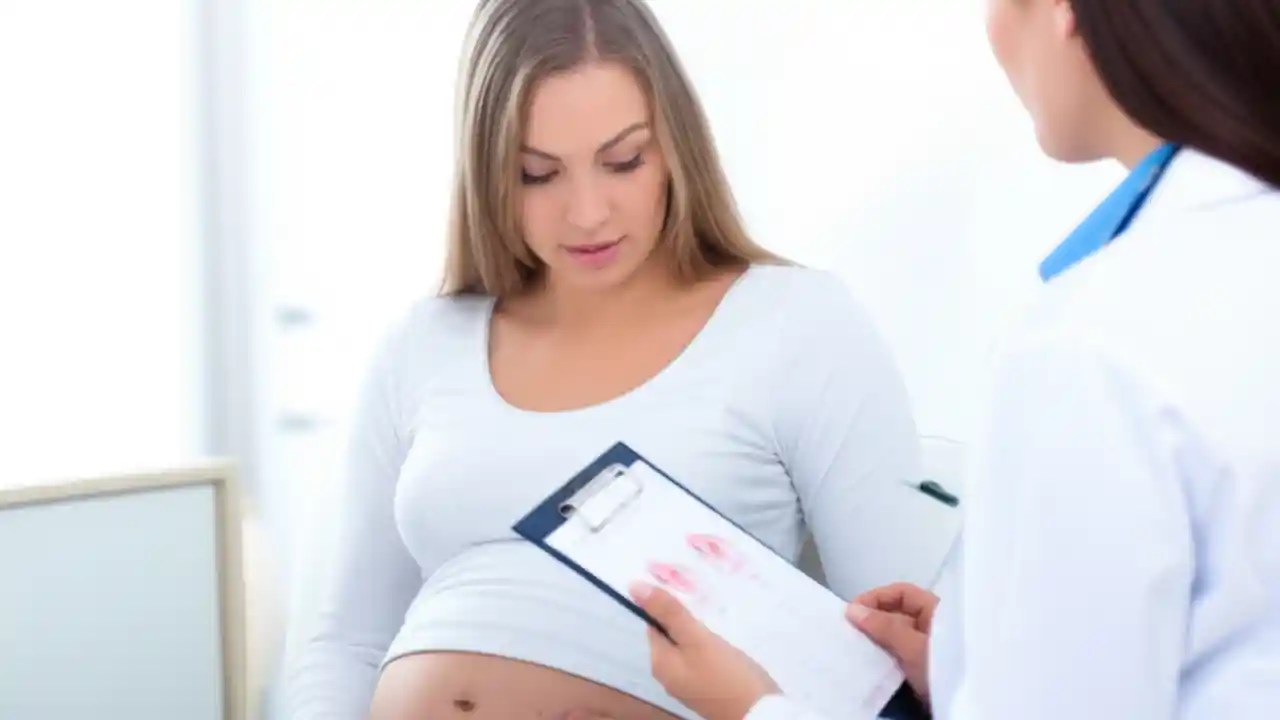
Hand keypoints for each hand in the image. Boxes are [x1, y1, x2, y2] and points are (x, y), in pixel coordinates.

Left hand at [629, 582, 779, 719]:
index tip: (687, 589)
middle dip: (686, 617)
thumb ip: (669, 613)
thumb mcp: (697, 638)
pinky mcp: (709, 689)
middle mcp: (669, 676)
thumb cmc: (726, 674)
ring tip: (718, 612)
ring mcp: (689, 685)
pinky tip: (726, 637)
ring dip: (700, 630)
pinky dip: (711, 646)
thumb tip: (633, 586)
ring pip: (689, 647)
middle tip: (705, 597)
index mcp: (660, 664)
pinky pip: (703, 659)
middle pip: (671, 636)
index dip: (667, 605)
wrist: (760, 716)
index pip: (654, 624)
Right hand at [847, 582, 937, 703]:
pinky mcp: (924, 670)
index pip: (901, 593)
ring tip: (854, 645)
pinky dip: (884, 656)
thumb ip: (883, 627)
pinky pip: (900, 655)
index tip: (852, 611)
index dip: (876, 597)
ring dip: (876, 639)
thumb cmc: (942, 666)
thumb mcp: (912, 645)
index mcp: (937, 610)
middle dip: (872, 620)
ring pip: (897, 636)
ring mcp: (929, 648)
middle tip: (849, 630)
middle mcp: (933, 626)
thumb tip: (852, 609)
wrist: (966, 703)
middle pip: (898, 614)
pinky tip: (870, 662)